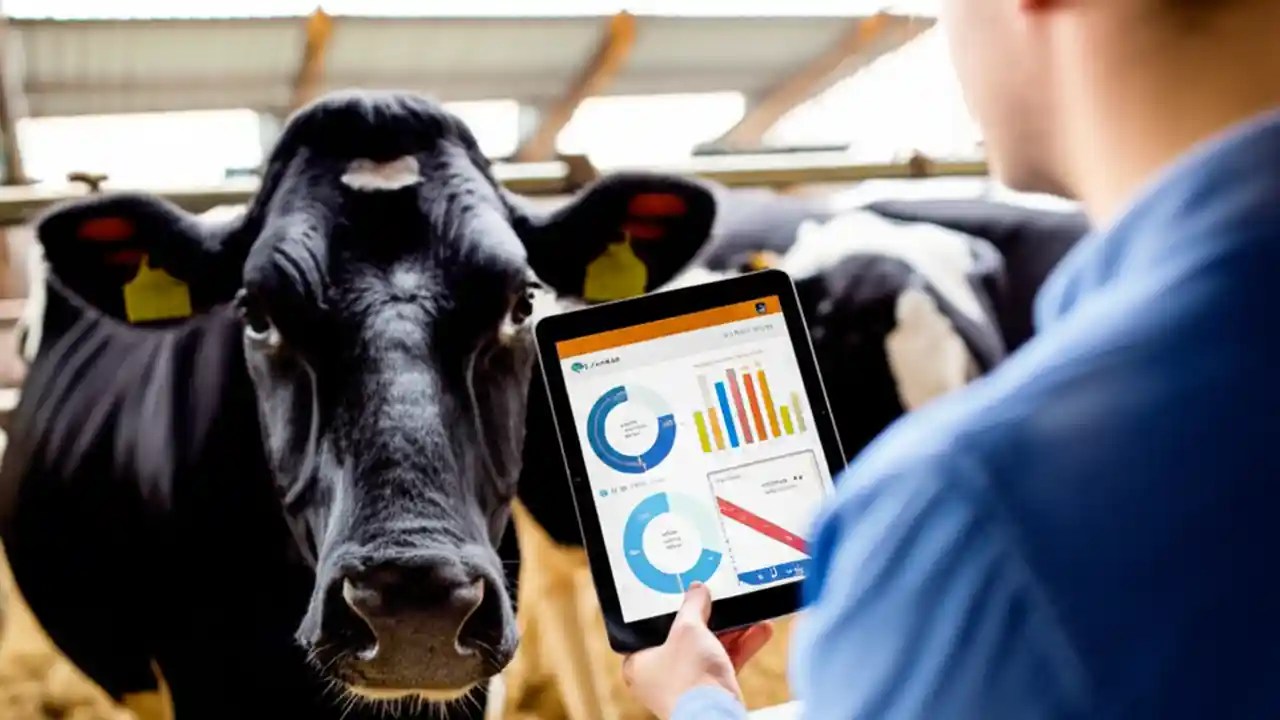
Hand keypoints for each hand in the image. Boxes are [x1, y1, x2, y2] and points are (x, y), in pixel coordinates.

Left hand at [622, 582, 774, 719]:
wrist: (715, 716)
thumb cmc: (689, 675)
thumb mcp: (688, 629)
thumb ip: (693, 605)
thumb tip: (697, 588)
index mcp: (639, 663)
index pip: (650, 630)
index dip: (666, 611)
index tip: (681, 594)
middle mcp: (659, 677)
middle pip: (684, 638)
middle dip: (707, 618)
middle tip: (717, 597)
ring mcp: (686, 686)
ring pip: (708, 650)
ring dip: (731, 631)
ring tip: (746, 609)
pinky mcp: (709, 692)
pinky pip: (724, 663)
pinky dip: (741, 648)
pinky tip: (761, 630)